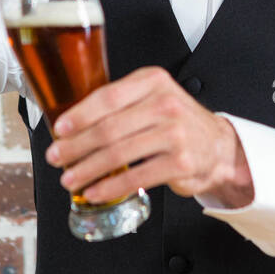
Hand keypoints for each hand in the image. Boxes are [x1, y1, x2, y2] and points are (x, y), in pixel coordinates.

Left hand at [45, 67, 254, 208]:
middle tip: (57, 157)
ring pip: (118, 154)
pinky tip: (96, 191)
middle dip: (76, 147)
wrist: (217, 145)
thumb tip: (72, 124)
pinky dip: (111, 187)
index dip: (79, 116)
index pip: (108, 97)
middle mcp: (165, 104)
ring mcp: (175, 134)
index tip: (59, 130)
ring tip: (70, 178)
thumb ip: (119, 104)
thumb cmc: (176, 122)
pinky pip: (136, 177)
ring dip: (88, 169)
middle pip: (109, 128)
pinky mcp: (180, 162)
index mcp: (152, 82)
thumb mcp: (152, 98)